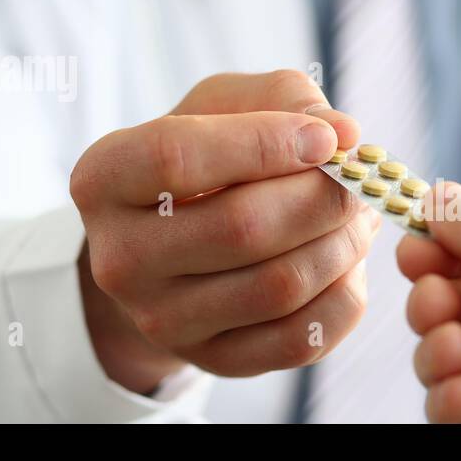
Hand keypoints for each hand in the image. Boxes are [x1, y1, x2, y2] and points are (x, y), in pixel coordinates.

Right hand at [72, 71, 379, 393]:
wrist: (174, 248)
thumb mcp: (224, 107)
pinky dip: (344, 294)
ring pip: (280, 285)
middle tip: (357, 182)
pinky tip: (345, 265)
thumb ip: (283, 99)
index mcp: (104, 179)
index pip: (177, 157)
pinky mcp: (213, 361)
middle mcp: (120, 258)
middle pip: (243, 228)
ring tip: (355, 218)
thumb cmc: (205, 162)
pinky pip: (302, 338)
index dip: (265, 144)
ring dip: (342, 245)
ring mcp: (163, 321)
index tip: (327, 140)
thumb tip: (343, 132)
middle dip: (322, 198)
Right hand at [396, 183, 460, 422]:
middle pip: (457, 306)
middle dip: (435, 302)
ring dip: (438, 352)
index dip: (443, 251)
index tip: (414, 248)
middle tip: (437, 305)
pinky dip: (448, 398)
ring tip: (456, 355)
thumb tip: (437, 196)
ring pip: (448, 358)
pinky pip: (455, 408)